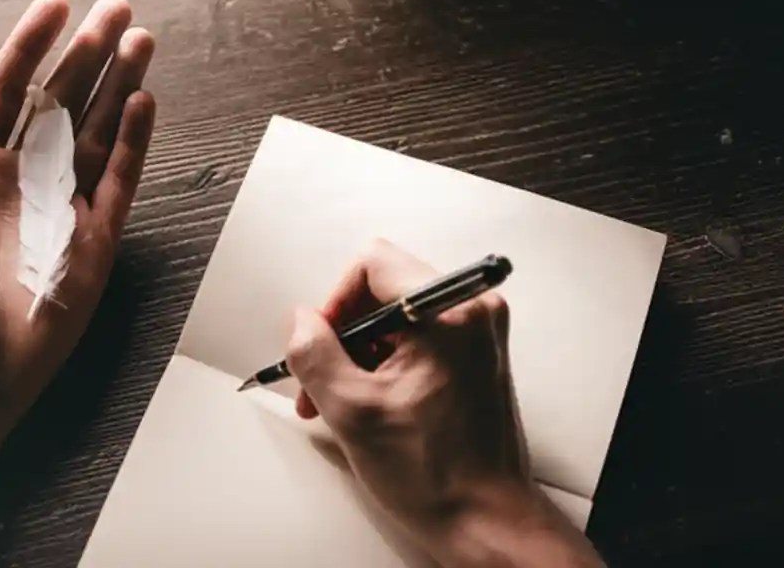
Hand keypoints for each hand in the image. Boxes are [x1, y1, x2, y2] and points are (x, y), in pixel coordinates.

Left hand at [0, 0, 155, 422]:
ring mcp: (63, 204)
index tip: (55, 5)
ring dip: (120, 83)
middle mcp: (24, 177)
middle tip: (116, 8)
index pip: (10, 89)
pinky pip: (120, 179)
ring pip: (101, 129)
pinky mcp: (95, 238)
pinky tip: (143, 100)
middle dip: (90, 52)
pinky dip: (135, 140)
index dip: (32, 45)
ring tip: (139, 38)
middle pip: (65, 99)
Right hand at [286, 239, 600, 566]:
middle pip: (383, 286)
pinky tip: (367, 399)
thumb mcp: (352, 411)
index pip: (373, 264)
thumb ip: (314, 354)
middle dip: (343, 331)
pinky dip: (385, 360)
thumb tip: (299, 322)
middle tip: (324, 375)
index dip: (335, 301)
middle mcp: (473, 312)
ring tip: (340, 398)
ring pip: (396, 313)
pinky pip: (417, 334)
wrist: (485, 519)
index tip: (323, 340)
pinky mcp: (476, 353)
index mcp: (450, 315)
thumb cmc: (438, 476)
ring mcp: (479, 332)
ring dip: (360, 350)